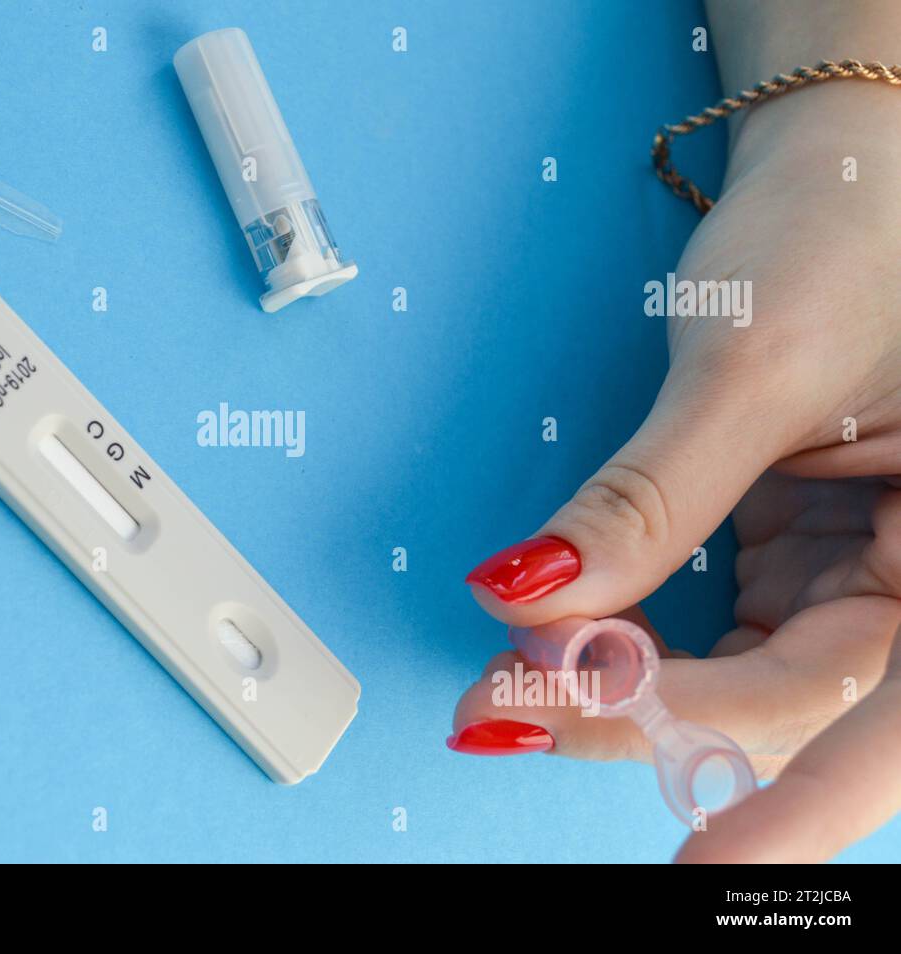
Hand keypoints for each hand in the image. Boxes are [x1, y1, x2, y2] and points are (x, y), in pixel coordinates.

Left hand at [450, 81, 900, 861]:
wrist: (843, 174)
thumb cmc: (842, 237)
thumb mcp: (750, 370)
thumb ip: (650, 501)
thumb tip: (531, 602)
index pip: (889, 714)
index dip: (802, 801)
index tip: (700, 855)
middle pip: (794, 706)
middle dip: (649, 718)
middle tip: (511, 708)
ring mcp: (851, 578)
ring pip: (742, 685)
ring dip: (625, 689)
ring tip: (514, 681)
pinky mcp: (792, 559)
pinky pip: (714, 636)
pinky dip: (633, 645)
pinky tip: (568, 639)